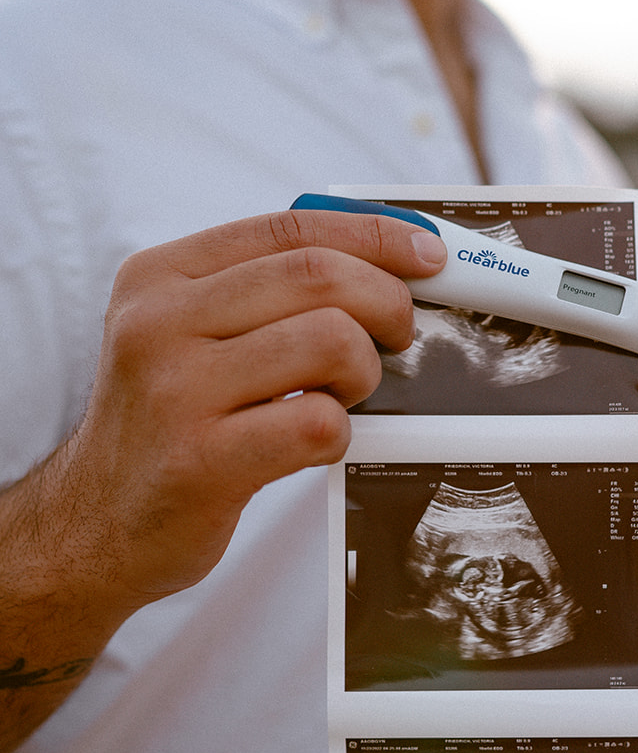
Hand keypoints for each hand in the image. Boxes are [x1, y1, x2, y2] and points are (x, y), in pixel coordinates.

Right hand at [52, 208, 446, 610]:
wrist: (96, 524)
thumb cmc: (166, 422)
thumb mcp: (184, 331)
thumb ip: (262, 290)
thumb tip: (385, 260)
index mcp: (159, 276)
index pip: (289, 229)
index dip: (374, 234)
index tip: (426, 253)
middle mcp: (157, 323)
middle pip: (318, 276)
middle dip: (386, 301)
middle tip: (397, 333)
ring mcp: (175, 392)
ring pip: (330, 341)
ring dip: (364, 370)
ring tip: (342, 393)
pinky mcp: (201, 462)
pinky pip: (318, 423)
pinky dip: (339, 431)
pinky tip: (312, 440)